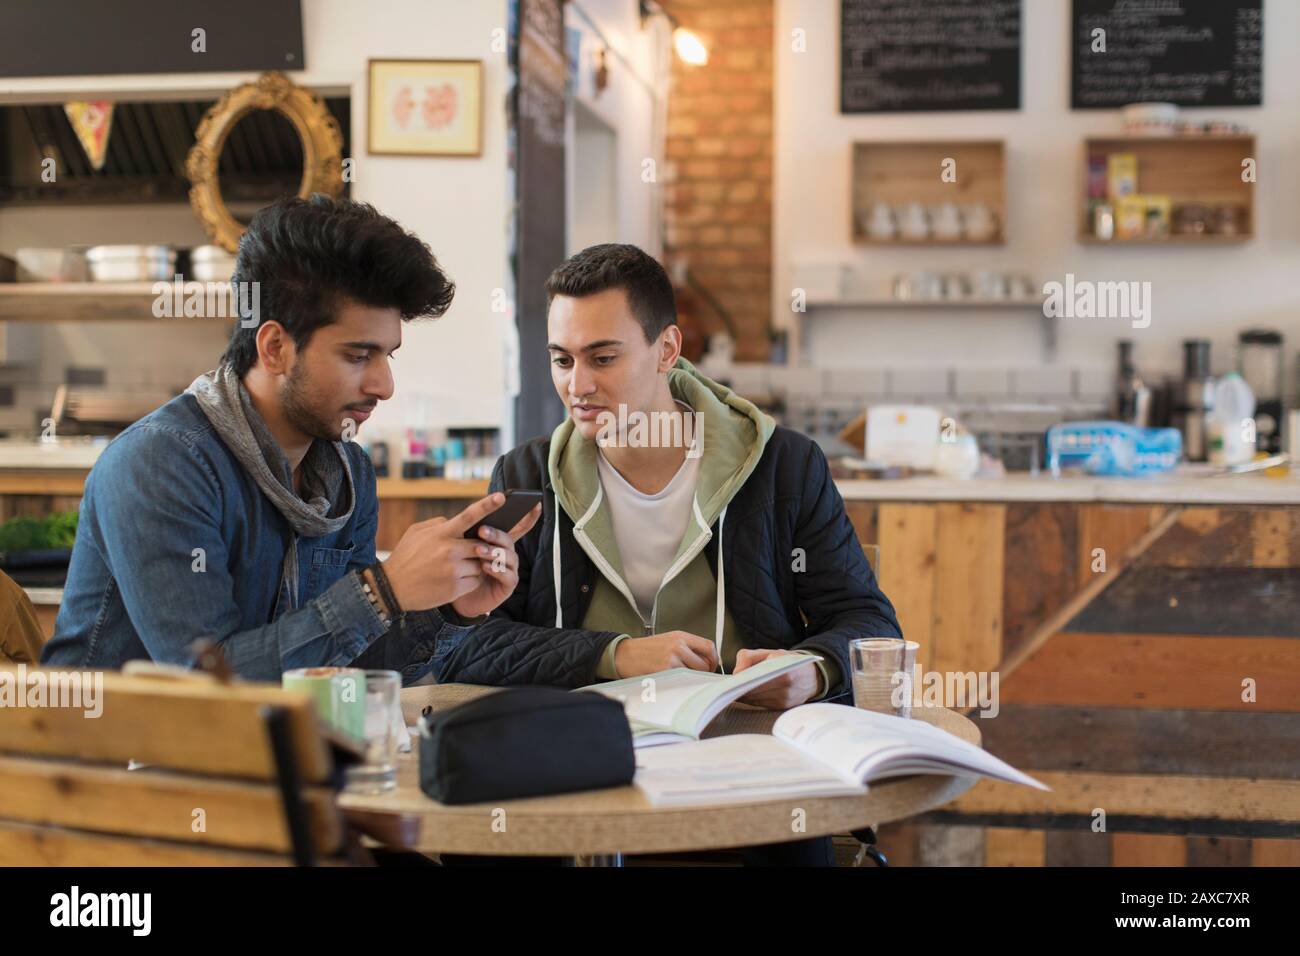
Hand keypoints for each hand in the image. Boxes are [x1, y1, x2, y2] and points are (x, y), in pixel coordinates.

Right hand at [380, 493, 518, 612]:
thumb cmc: (405, 557)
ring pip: (481, 564)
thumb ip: (438, 523)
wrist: (392, 588)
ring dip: (474, 565)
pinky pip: (476, 580)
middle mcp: (449, 550)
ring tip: (456, 568)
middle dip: (479, 548)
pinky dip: (471, 580)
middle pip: (481, 545)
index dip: (487, 505)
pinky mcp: (456, 588)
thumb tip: (456, 520)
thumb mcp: (415, 532)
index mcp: (441, 533)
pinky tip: (455, 580)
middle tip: (469, 552)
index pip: (468, 516)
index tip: (501, 497)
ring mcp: (454, 570)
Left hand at [450, 501, 541, 617]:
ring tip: (478, 550)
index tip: (535, 503)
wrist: (454, 594)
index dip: (528, 516)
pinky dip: (497, 570)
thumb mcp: (464, 547)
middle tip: (482, 530)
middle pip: (509, 540)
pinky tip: (485, 566)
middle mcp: (507, 555)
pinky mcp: (507, 586)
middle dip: (497, 534)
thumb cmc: (460, 568)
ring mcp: (509, 570)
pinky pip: (508, 575)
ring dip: (494, 552)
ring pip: (509, 557)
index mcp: (499, 543)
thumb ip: (471, 534)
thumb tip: (474, 516)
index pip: (518, 527)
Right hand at [614, 631, 717, 676]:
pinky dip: (681, 683)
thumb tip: (706, 661)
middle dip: (703, 673)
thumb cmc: (646, 650)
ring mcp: (672, 659)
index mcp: (681, 636)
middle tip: (696, 677)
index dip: (713, 659)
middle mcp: (678, 646)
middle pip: (705, 663)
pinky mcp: (665, 672)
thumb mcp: (668, 640)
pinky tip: (673, 681)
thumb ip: (687, 647)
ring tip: (681, 679)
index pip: (709, 646)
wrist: (624, 655)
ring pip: (695, 674)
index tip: (710, 666)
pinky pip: (683, 681)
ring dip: (692, 679)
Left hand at [733, 649, 819, 709]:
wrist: (812, 675)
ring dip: (744, 696)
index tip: (730, 680)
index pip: (755, 681)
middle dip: (739, 689)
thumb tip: (736, 673)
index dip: (740, 682)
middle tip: (727, 685)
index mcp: (784, 673)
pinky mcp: (783, 708)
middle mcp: (786, 690)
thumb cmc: (787, 660)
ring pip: (756, 701)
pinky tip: (746, 694)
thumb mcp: (768, 652)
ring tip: (734, 688)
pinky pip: (761, 705)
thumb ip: (748, 657)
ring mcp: (785, 701)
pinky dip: (753, 700)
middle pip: (754, 693)